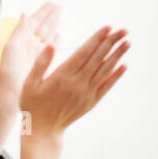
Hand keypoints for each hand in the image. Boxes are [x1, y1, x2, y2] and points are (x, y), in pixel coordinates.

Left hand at [0, 3, 61, 104]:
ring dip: (54, 24)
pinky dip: (55, 40)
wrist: (12, 92)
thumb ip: (19, 30)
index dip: (43, 11)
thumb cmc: (10, 72)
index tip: (52, 2)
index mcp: (22, 39)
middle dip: (51, 15)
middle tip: (59, 5)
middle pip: (43, 25)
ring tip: (61, 15)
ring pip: (47, 34)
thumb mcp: (12, 47)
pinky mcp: (42, 62)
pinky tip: (59, 34)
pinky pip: (51, 47)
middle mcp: (30, 44)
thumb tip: (24, 13)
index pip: (35, 21)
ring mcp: (37, 53)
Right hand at [20, 25, 130, 139]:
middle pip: (98, 58)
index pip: (84, 52)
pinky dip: (116, 76)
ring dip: (117, 56)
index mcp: (62, 75)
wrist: (43, 130)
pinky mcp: (91, 102)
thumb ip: (41, 63)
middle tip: (124, 30)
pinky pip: (106, 86)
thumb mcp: (29, 83)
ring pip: (105, 70)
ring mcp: (86, 93)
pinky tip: (124, 66)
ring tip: (127, 43)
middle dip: (111, 42)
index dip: (96, 39)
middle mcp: (77, 83)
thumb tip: (50, 45)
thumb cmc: (33, 105)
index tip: (107, 27)